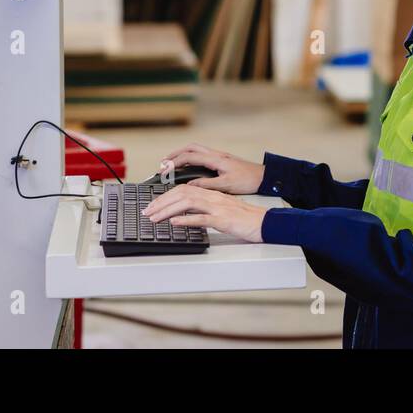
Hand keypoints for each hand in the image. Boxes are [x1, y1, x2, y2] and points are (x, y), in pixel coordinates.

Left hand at [142, 183, 266, 242]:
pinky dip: (186, 219)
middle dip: (161, 202)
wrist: (265, 222)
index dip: (165, 196)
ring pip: (188, 203)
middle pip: (182, 193)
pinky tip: (175, 222)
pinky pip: (202, 218)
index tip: (153, 205)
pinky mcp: (223, 220)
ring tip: (155, 217)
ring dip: (168, 210)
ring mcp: (218, 207)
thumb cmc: (246, 218)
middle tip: (147, 212)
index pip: (184, 189)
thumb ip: (205, 209)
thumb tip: (185, 214)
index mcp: (212, 194)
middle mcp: (213, 197)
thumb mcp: (222, 210)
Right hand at [158, 142, 263, 194]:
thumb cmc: (247, 180)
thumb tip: (189, 185)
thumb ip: (207, 184)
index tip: (164, 170)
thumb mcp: (226, 185)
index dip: (174, 162)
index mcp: (215, 159)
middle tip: (163, 163)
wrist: (263, 176)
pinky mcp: (221, 160)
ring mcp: (219, 156)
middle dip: (175, 154)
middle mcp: (216, 154)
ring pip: (196, 150)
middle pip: (190, 148)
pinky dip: (191, 158)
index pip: (189, 157)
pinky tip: (188, 166)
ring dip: (182, 154)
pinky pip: (202, 155)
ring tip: (171, 163)